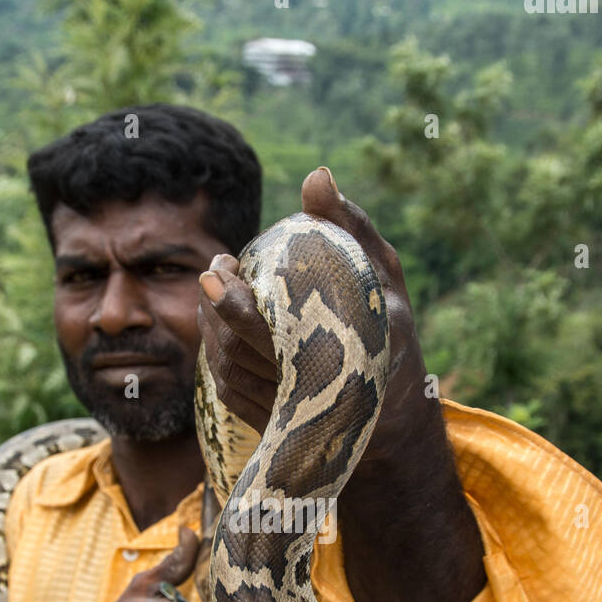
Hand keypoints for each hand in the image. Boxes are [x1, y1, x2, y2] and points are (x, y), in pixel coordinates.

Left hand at [195, 166, 428, 452]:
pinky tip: (215, 327)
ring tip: (213, 289)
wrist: (390, 406)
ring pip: (232, 372)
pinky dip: (216, 357)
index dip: (236, 307)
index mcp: (354, 349)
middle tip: (214, 272)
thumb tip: (316, 176)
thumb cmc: (387, 322)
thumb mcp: (381, 271)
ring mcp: (296, 414)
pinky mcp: (276, 425)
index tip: (221, 267)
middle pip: (245, 354)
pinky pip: (231, 392)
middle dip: (218, 310)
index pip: (278, 336)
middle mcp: (324, 390)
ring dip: (211, 329)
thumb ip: (350, 226)